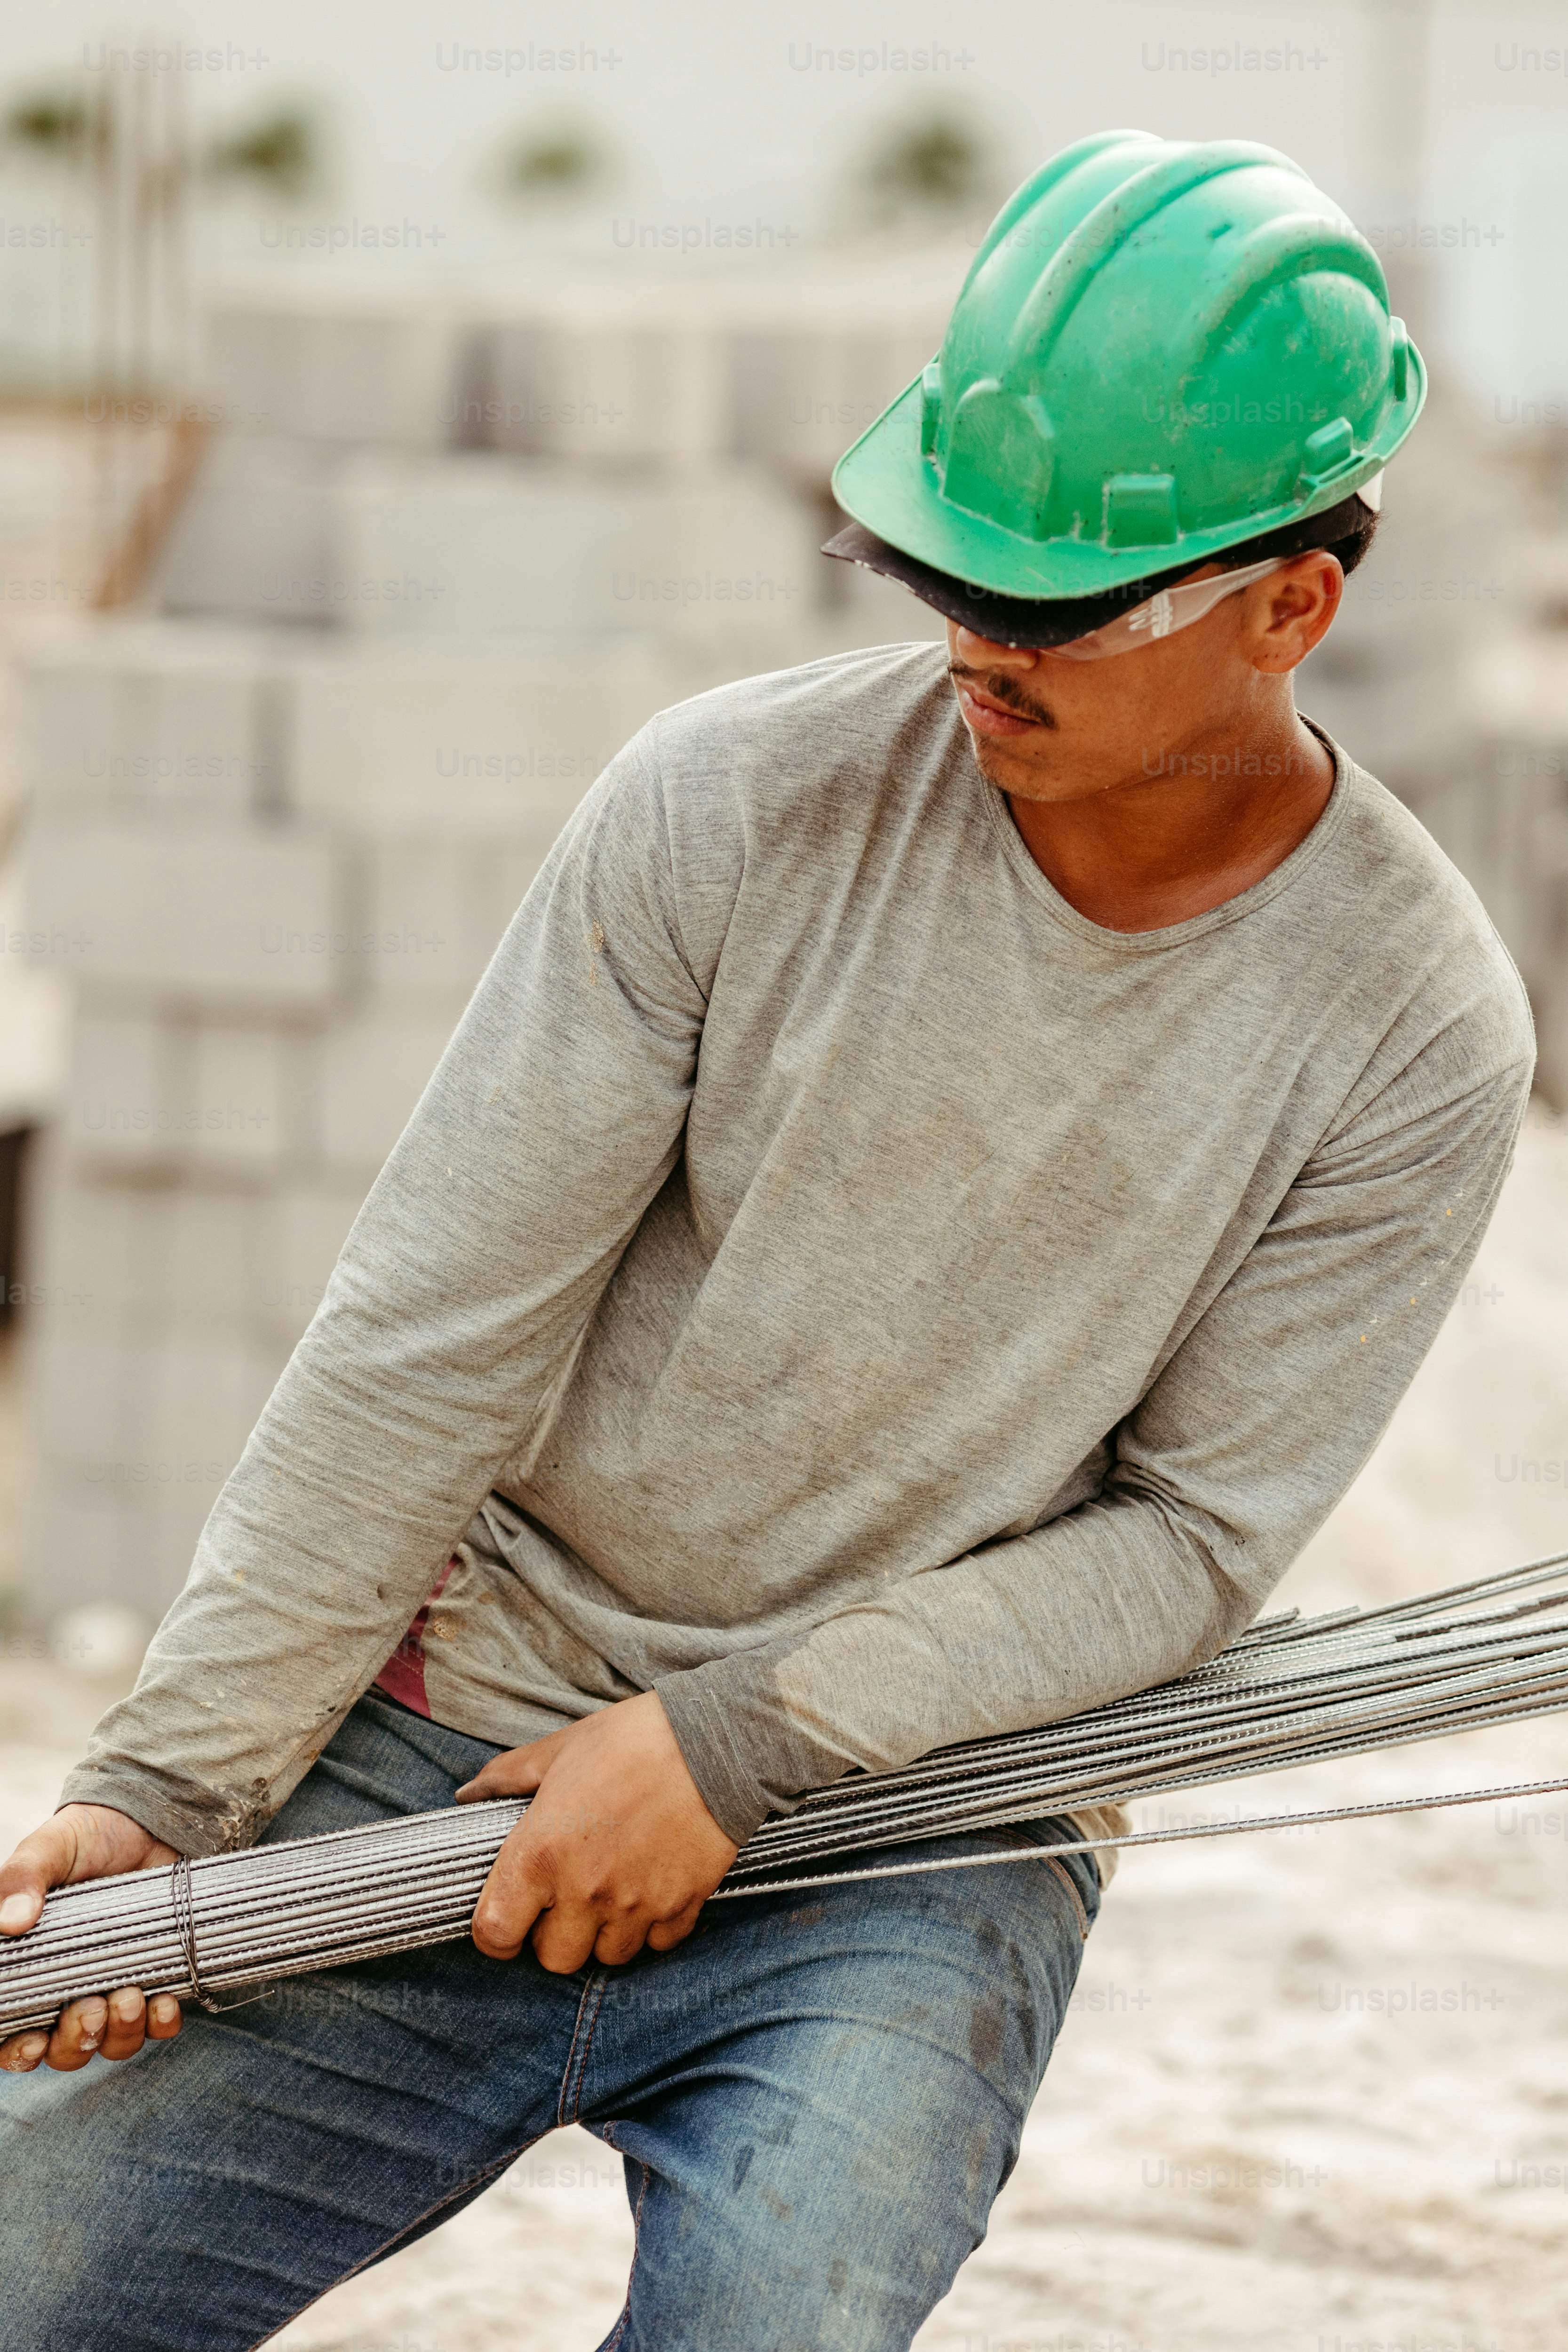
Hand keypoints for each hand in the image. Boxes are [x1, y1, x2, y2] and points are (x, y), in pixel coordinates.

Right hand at [0, 1803, 183, 2073]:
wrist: (149, 1821)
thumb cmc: (86, 1838)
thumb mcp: (50, 1849)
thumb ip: (23, 1878)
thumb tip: (10, 1922)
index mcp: (31, 1968)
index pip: (13, 2032)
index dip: (19, 2051)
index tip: (34, 2043)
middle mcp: (70, 1989)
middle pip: (65, 2049)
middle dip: (78, 2040)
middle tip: (93, 2008)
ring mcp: (115, 1987)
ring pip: (111, 2043)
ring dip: (119, 2033)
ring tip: (130, 1998)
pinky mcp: (156, 1979)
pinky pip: (158, 2024)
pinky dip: (161, 2023)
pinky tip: (165, 2003)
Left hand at [457, 1692, 738, 1973]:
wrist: (715, 1740)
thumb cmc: (632, 1739)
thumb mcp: (559, 1749)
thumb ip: (507, 1777)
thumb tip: (468, 1795)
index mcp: (541, 1853)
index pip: (495, 1933)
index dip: (496, 1932)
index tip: (509, 1915)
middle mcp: (584, 1890)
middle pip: (554, 1959)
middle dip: (554, 1935)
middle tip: (564, 1898)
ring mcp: (636, 1904)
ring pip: (607, 1957)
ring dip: (604, 1933)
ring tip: (611, 1890)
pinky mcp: (681, 1905)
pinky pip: (658, 1943)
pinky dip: (652, 1926)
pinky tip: (651, 1887)